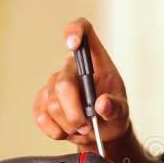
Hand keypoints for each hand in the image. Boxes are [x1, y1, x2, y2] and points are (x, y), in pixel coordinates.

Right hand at [33, 18, 130, 148]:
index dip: (75, 31)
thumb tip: (102, 105)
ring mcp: (53, 83)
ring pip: (52, 104)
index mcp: (95, 60)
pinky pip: (41, 116)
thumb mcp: (122, 111)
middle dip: (74, 112)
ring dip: (68, 124)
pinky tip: (66, 131)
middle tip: (86, 126)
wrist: (102, 132)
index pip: (83, 30)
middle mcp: (72, 67)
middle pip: (63, 84)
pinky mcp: (41, 101)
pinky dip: (55, 130)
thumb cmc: (113, 113)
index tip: (72, 44)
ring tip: (82, 129)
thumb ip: (115, 107)